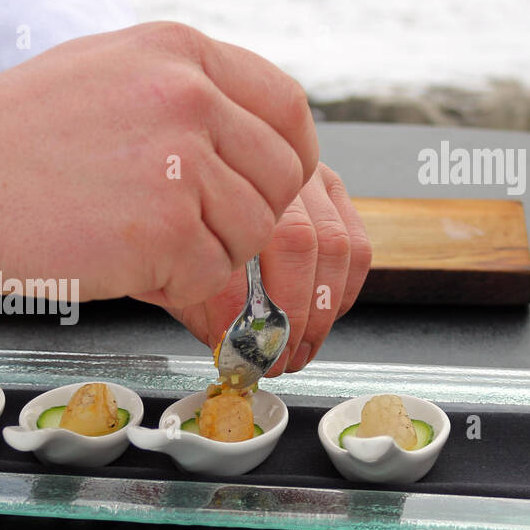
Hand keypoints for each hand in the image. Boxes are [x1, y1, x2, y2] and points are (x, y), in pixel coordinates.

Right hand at [0, 21, 319, 306]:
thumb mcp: (98, 73)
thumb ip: (174, 93)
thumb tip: (235, 140)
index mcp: (178, 52)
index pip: (286, 107)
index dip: (287, 160)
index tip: (269, 191)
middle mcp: (189, 96)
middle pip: (279, 178)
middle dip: (246, 220)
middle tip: (193, 239)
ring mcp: (181, 161)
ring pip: (251, 233)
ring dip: (208, 257)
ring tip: (140, 251)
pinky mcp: (163, 227)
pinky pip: (210, 278)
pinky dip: (179, 291)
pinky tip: (130, 274)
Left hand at [164, 163, 371, 374]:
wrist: (194, 170)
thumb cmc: (188, 221)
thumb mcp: (173, 258)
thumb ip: (196, 299)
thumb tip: (226, 346)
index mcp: (214, 187)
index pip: (236, 256)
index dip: (240, 313)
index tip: (237, 351)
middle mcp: (264, 174)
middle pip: (295, 243)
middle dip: (291, 316)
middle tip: (276, 359)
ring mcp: (304, 176)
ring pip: (333, 245)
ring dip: (321, 312)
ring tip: (300, 349)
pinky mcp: (333, 187)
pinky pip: (357, 247)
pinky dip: (342, 292)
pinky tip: (322, 317)